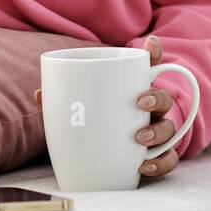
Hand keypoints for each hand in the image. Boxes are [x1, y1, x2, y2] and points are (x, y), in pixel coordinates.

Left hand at [32, 34, 180, 180]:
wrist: (105, 161)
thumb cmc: (95, 126)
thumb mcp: (80, 110)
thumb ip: (65, 100)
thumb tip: (40, 93)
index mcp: (133, 92)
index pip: (148, 68)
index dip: (153, 54)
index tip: (150, 44)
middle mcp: (150, 111)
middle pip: (163, 98)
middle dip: (156, 97)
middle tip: (139, 101)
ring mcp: (156, 133)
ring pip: (169, 128)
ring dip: (158, 132)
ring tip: (139, 138)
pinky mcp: (156, 157)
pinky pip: (167, 159)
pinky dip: (159, 163)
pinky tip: (143, 166)